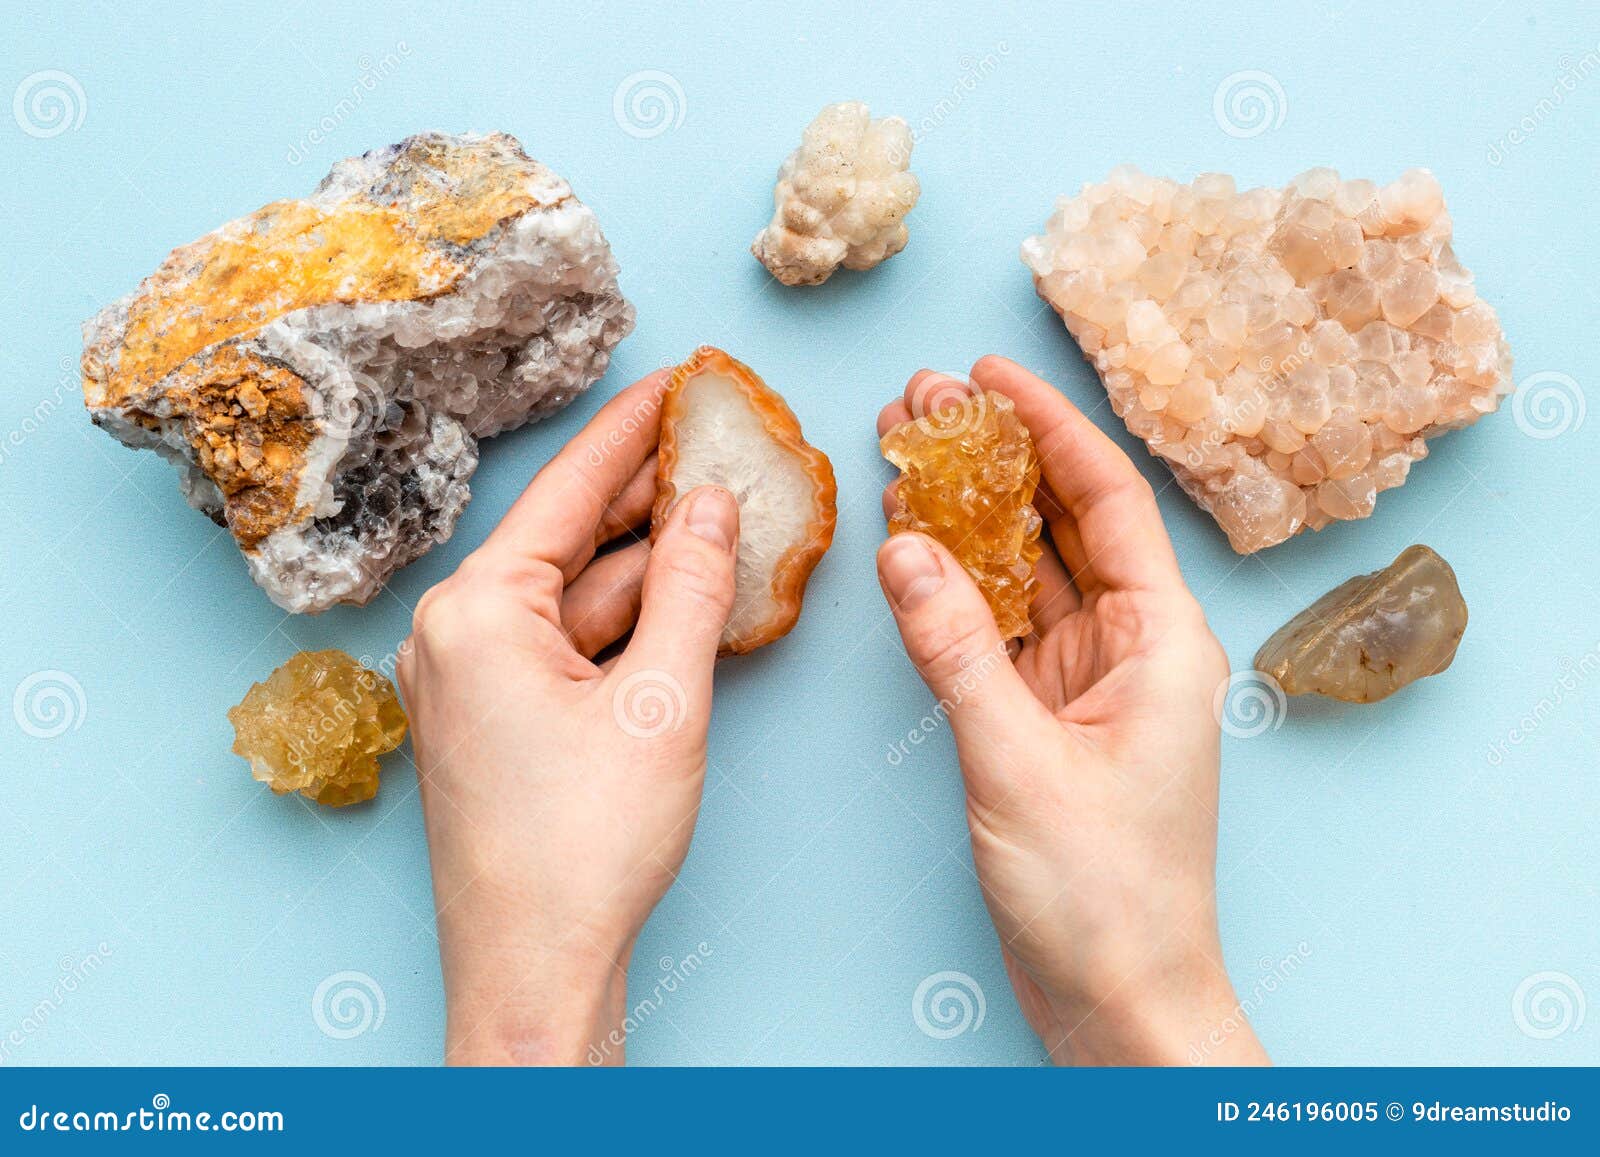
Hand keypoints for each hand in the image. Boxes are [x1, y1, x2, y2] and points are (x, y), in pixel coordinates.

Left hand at [398, 372, 738, 1065]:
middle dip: (643, 495)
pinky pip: (559, 643)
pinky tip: (677, 596)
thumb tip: (710, 504)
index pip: (568, 491)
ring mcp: (465, 679)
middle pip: (566, 538)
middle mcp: (453, 634)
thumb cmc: (584, 850)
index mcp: (477, 613)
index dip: (632, 430)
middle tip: (711, 442)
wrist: (532, 969)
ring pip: (569, 594)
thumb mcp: (663, 701)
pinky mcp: (486, 718)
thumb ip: (690, 586)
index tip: (678, 381)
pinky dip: (620, 620)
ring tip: (713, 515)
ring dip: (640, 563)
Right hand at [876, 356, 1267, 1065]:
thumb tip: (905, 550)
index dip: (1048, 426)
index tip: (991, 375)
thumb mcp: (1019, 760)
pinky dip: (958, 589)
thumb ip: (957, 650)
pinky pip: (1000, 629)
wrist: (1119, 999)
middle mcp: (1132, 649)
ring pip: (1025, 572)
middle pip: (1061, 523)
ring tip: (908, 452)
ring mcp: (1086, 684)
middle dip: (995, 458)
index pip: (1107, 499)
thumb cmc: (1106, 895)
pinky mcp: (1047, 721)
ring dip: (970, 516)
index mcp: (1161, 641)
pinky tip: (914, 546)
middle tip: (925, 402)